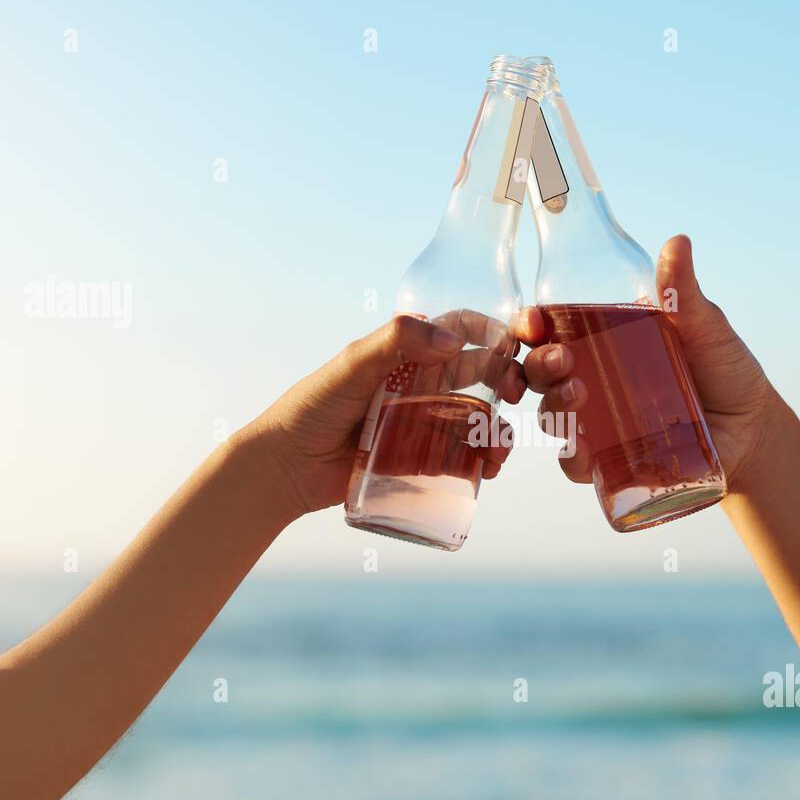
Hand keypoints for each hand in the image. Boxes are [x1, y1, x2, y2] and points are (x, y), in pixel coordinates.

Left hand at [242, 312, 526, 516]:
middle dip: (505, 380)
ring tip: (499, 446)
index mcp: (406, 354)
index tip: (512, 343)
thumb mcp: (351, 365)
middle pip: (477, 375)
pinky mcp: (419, 460)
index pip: (457, 331)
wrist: (286, 468)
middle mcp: (419, 385)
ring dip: (497, 428)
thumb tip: (452, 338)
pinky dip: (482, 460)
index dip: (489, 331)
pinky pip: (460, 456)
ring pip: (475, 418)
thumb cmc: (312, 408)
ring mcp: (421, 423)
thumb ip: (394, 342)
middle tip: (514, 395)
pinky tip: (489, 467)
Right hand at [511, 234, 776, 489]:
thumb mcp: (703, 325)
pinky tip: (581, 449)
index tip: (534, 322)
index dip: (530, 326)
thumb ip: (683, 291)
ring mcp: (598, 424)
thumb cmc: (725, 369)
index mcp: (601, 341)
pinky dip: (573, 459)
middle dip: (539, 366)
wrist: (752, 428)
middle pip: (541, 374)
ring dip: (554, 408)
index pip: (549, 331)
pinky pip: (577, 465)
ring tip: (577, 397)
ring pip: (553, 418)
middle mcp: (590, 381)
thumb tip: (677, 243)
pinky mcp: (612, 462)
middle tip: (561, 361)